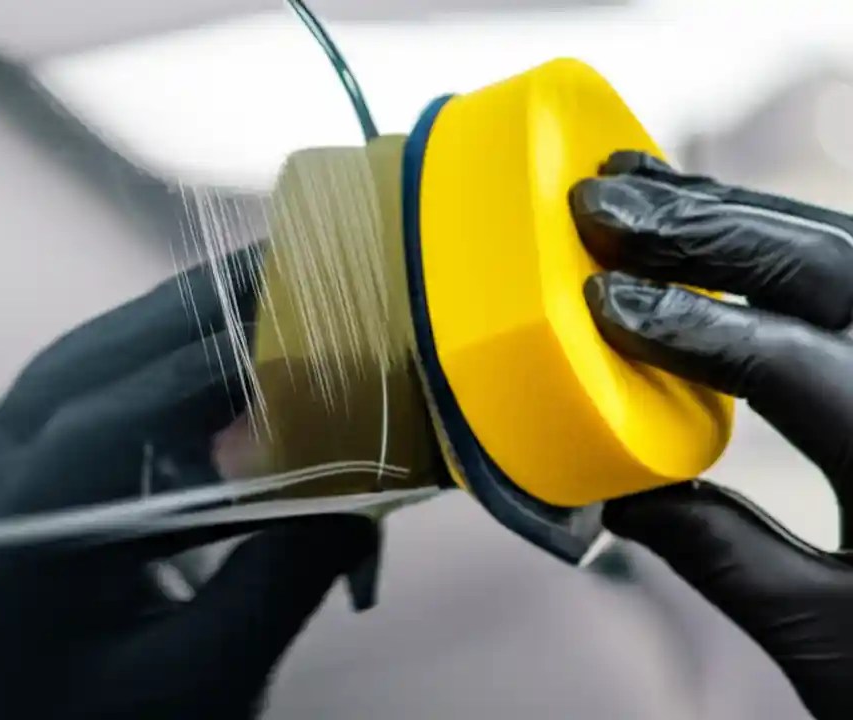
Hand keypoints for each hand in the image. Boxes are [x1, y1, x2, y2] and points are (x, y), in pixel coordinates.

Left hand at [0, 247, 374, 718]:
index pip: (101, 429)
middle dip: (195, 315)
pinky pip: (93, 378)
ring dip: (181, 319)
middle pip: (86, 366)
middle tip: (294, 265)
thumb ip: (277, 583)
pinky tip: (228, 331)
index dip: (206, 370)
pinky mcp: (19, 450)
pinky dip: (165, 351)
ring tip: (272, 278)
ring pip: (88, 356)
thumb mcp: (203, 678)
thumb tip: (363, 480)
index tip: (299, 326)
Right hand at [572, 151, 852, 719]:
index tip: (602, 305)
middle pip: (834, 269)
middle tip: (602, 202)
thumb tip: (609, 492)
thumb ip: (721, 555)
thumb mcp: (826, 638)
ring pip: (849, 252)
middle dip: (710, 229)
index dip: (696, 328)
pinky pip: (849, 282)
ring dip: (739, 214)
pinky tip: (708, 226)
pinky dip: (775, 242)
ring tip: (639, 188)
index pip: (799, 363)